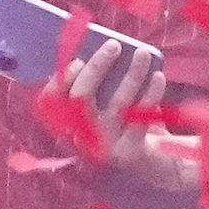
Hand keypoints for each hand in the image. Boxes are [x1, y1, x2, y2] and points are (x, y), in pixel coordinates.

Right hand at [65, 33, 168, 160]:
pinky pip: (140, 118)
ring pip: (115, 105)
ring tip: (143, 54)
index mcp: (68, 124)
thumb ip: (101, 83)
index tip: (79, 59)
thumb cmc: (128, 123)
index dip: (61, 80)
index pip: (50, 101)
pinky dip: (151, 93)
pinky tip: (158, 76)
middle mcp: (80, 138)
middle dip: (97, 67)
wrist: (155, 162)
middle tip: (115, 46)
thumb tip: (105, 50)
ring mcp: (104, 147)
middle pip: (81, 99)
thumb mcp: (109, 103)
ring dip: (131, 75)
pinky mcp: (128, 153)